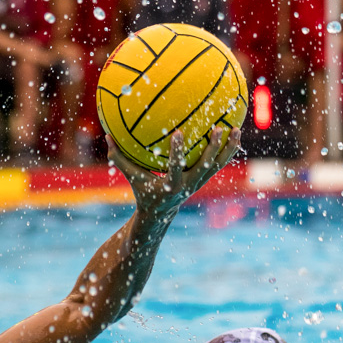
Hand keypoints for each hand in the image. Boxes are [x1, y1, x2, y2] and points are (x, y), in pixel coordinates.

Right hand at [107, 126, 241, 219]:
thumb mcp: (132, 177)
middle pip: (204, 165)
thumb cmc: (143, 192)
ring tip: (236, 129)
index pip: (175, 167)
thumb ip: (120, 158)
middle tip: (217, 129)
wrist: (160, 213)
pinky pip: (219, 164)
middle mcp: (188, 184)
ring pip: (217, 165)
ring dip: (228, 148)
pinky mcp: (204, 179)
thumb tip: (106, 135)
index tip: (178, 133)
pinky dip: (227, 151)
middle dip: (212, 148)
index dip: (177, 151)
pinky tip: (234, 135)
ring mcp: (199, 182)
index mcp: (170, 185)